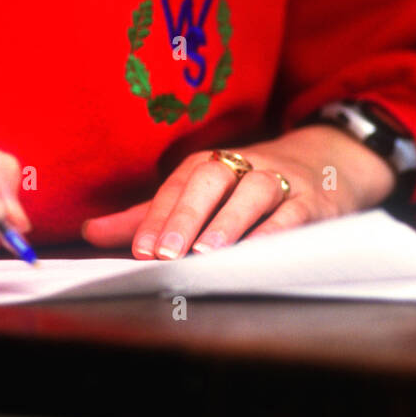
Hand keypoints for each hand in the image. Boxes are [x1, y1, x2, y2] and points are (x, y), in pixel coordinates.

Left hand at [81, 124, 396, 259]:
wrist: (325, 164)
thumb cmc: (248, 186)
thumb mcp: (200, 195)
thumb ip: (149, 216)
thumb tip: (91, 231)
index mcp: (211, 163)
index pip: (179, 184)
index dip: (159, 215)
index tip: (141, 249)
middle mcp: (243, 165)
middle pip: (212, 178)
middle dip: (187, 214)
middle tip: (167, 253)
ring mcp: (280, 180)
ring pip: (254, 192)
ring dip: (230, 220)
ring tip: (207, 253)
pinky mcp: (313, 201)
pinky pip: (295, 213)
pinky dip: (277, 232)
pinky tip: (260, 253)